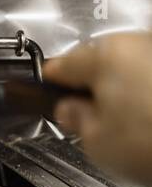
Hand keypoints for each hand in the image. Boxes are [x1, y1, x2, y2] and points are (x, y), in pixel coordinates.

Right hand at [43, 31, 151, 185]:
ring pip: (133, 69)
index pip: (59, 65)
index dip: (48, 86)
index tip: (46, 96)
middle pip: (100, 64)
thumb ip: (74, 120)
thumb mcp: (96, 143)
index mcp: (105, 54)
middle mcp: (139, 43)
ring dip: (128, 92)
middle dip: (94, 90)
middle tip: (95, 124)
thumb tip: (71, 110)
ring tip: (133, 129)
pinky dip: (151, 96)